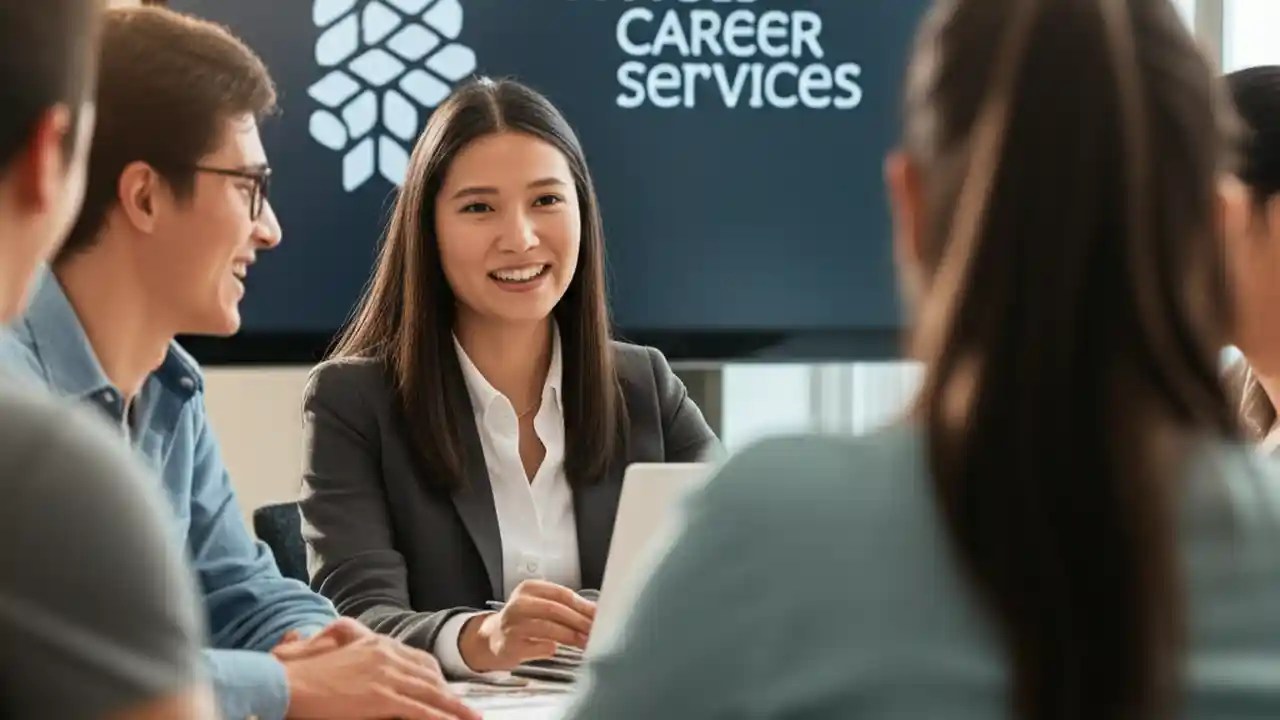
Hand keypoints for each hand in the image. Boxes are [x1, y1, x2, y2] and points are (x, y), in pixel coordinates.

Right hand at [280, 623, 479, 719]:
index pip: (417, 659)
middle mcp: (386, 654)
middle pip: (429, 675)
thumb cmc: (301, 673)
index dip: (436, 677)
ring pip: (431, 693)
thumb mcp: (330, 652)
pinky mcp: (381, 697)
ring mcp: (386, 675)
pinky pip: (420, 709)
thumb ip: (347, 649)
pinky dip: (440, 718)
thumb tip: (354, 657)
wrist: (287, 681)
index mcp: (375, 643)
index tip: (448, 690)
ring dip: (455, 709)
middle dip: (450, 694)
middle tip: (467, 709)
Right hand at [459, 580, 595, 671]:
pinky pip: (539, 646)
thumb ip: (563, 606)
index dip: (583, 605)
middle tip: (596, 630)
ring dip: (571, 636)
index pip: (561, 594)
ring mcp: (513, 625)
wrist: (492, 638)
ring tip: (585, 642)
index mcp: (529, 588)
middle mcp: (519, 604)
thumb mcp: (539, 604)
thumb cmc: (522, 620)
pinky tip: (560, 650)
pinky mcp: (511, 645)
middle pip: (555, 610)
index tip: (599, 614)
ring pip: (548, 628)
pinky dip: (553, 648)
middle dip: (579, 621)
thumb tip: (594, 612)